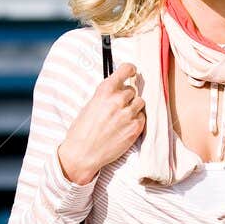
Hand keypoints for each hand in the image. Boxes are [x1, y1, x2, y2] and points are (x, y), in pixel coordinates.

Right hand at [57, 61, 145, 184]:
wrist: (83, 154)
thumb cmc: (82, 131)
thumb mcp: (89, 105)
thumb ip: (105, 96)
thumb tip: (117, 90)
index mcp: (104, 91)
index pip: (125, 70)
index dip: (130, 70)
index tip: (132, 72)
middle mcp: (118, 100)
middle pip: (132, 90)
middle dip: (127, 97)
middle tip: (118, 107)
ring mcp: (128, 114)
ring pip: (140, 103)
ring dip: (133, 108)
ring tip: (122, 118)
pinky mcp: (135, 128)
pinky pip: (142, 117)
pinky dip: (136, 120)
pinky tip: (124, 127)